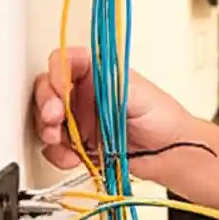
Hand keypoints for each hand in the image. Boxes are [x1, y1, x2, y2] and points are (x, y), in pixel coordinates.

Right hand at [32, 46, 198, 181]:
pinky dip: (58, 154)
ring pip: (46, 121)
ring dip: (48, 132)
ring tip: (60, 141)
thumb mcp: (135, 91)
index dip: (57, 72)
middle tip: (54, 118)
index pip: (66, 62)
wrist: (172, 154)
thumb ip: (106, 80)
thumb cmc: (163, 118)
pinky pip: (55, 148)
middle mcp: (86, 95)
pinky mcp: (80, 145)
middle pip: (49, 91)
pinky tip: (73, 157)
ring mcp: (81, 121)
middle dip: (46, 105)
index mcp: (99, 75)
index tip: (60, 88)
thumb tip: (82, 68)